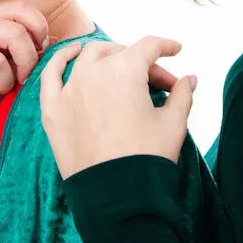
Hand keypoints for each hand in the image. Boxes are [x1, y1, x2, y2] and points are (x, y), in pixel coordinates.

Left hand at [40, 37, 196, 178]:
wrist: (117, 195)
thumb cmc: (148, 157)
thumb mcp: (174, 123)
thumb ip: (182, 94)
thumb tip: (190, 78)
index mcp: (125, 70)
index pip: (149, 46)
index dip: (167, 46)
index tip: (176, 50)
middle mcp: (93, 72)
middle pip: (122, 54)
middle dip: (144, 63)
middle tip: (159, 84)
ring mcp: (69, 89)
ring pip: (88, 57)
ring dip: (107, 55)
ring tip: (119, 62)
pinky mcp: (52, 109)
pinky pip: (51, 74)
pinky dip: (61, 59)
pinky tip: (72, 53)